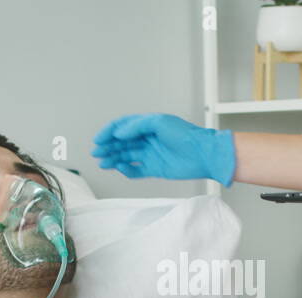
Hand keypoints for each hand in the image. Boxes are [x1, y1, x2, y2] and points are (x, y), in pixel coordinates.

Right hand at [92, 113, 235, 185]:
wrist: (204, 154)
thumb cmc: (186, 135)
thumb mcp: (159, 122)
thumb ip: (137, 126)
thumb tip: (119, 133)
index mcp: (147, 126)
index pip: (123, 127)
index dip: (109, 132)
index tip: (99, 140)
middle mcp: (148, 140)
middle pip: (122, 143)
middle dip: (108, 147)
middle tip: (97, 153)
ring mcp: (151, 154)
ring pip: (126, 156)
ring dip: (113, 159)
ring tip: (103, 163)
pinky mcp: (155, 169)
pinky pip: (136, 170)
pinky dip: (126, 170)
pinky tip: (119, 168)